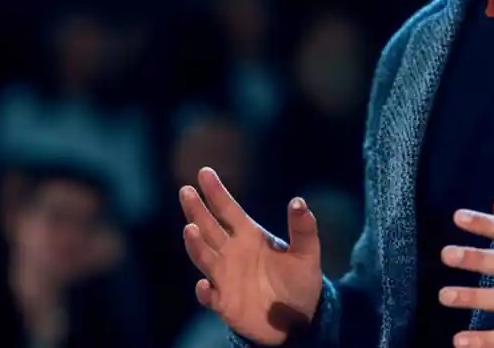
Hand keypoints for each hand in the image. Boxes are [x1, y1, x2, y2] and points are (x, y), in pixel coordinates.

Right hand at [180, 167, 323, 345]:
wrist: (297, 319)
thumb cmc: (299, 281)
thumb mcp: (307, 253)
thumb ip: (304, 229)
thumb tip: (299, 201)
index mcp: (249, 236)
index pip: (228, 210)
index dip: (216, 192)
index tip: (204, 172)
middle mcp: (232, 253)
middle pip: (209, 228)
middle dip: (197, 210)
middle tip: (186, 191)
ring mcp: (225, 277)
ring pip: (204, 257)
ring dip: (196, 245)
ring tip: (190, 229)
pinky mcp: (224, 303)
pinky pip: (210, 296)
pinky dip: (205, 291)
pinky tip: (204, 285)